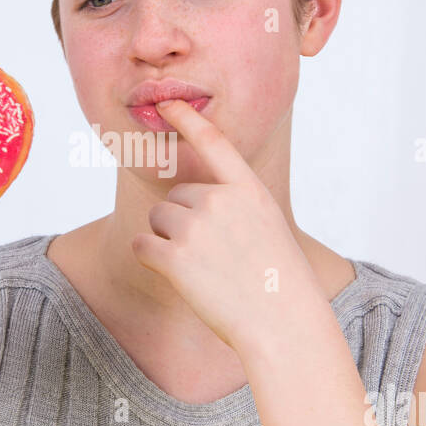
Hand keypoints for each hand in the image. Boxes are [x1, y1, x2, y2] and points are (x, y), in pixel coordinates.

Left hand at [130, 97, 324, 355]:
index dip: (188, 118)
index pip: (213, 143)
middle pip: (176, 196)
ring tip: (203, 269)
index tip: (168, 102)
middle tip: (214, 256)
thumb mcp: (267, 228)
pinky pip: (143, 245)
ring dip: (168, 242)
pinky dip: (151, 259)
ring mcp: (195, 227)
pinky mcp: (174, 257)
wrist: (283, 323)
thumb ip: (234, 206)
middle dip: (184, 221)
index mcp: (248, 190)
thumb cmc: (278, 282)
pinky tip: (177, 277)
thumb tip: (191, 202)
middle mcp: (219, 201)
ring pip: (158, 219)